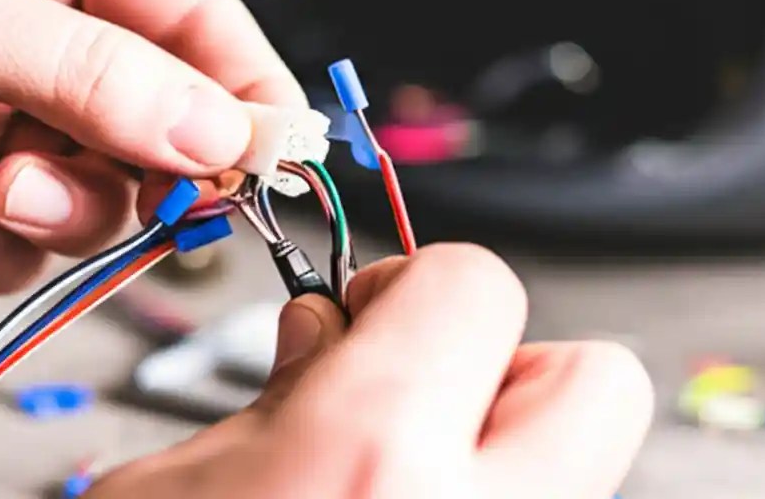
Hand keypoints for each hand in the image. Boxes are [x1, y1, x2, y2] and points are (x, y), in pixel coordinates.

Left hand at [0, 0, 302, 290]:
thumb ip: (92, 74)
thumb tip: (216, 127)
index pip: (186, 10)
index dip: (238, 82)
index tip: (276, 152)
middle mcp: (25, 22)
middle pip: (157, 106)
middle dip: (156, 158)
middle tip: (169, 199)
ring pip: (100, 179)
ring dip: (68, 202)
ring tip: (2, 190)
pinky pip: (30, 233)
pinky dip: (8, 243)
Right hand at [88, 243, 652, 498]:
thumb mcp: (166, 490)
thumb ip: (267, 399)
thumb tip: (327, 337)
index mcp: (368, 464)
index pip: (474, 286)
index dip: (413, 286)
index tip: (372, 321)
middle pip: (597, 379)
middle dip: (506, 369)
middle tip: (419, 403)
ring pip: (578, 477)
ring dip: (494, 462)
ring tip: (399, 494)